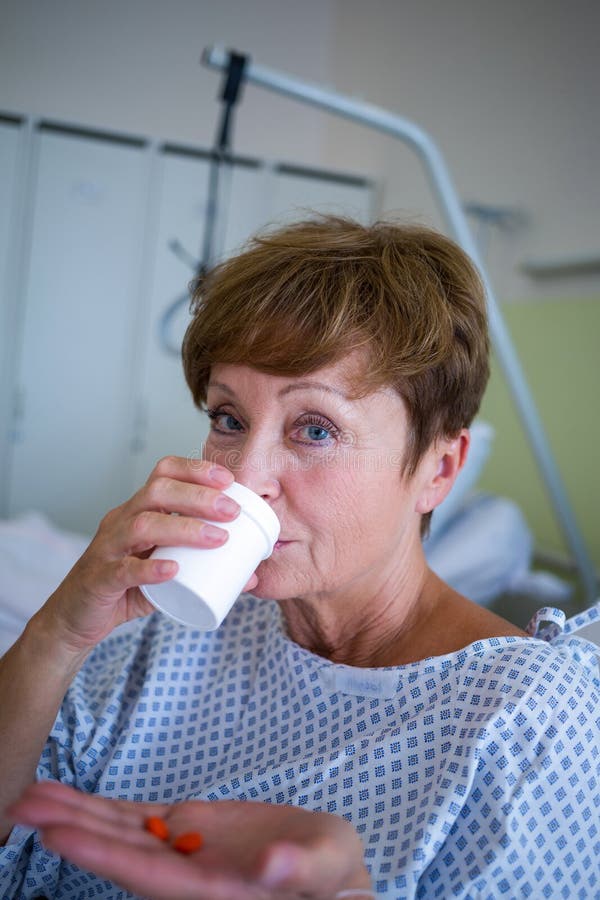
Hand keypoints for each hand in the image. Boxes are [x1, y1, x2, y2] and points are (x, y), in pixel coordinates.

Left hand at [9, 782, 370, 899]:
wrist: (329, 873)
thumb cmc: (334, 877)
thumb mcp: (327, 868)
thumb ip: (299, 870)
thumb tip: (272, 865)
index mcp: (214, 891)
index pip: (148, 874)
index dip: (102, 855)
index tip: (56, 835)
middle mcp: (185, 875)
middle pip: (119, 852)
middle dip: (71, 830)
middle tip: (19, 806)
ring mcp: (182, 851)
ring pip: (120, 831)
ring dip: (77, 814)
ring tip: (31, 795)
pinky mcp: (187, 828)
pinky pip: (137, 818)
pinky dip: (103, 809)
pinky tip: (71, 800)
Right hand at [33, 456, 252, 653]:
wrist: (76, 618)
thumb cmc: (125, 587)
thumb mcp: (166, 571)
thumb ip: (203, 569)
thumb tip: (253, 574)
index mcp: (137, 511)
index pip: (163, 473)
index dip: (195, 470)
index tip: (229, 480)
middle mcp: (120, 522)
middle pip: (156, 493)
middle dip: (198, 497)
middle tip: (232, 511)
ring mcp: (106, 549)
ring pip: (141, 526)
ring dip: (183, 528)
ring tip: (218, 538)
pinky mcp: (99, 580)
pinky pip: (122, 570)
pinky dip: (149, 569)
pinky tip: (173, 570)